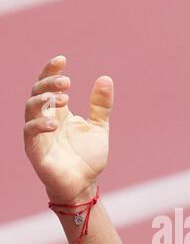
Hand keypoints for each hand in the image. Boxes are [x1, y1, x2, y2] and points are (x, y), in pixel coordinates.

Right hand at [23, 55, 111, 203]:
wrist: (84, 185)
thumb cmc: (87, 157)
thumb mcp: (98, 127)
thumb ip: (100, 105)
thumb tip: (106, 78)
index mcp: (58, 111)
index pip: (49, 85)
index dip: (51, 71)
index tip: (62, 59)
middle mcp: (45, 119)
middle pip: (38, 92)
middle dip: (49, 83)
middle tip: (67, 82)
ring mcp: (37, 133)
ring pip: (30, 109)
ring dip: (44, 100)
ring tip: (62, 97)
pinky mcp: (34, 149)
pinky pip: (30, 132)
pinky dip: (40, 125)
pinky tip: (54, 123)